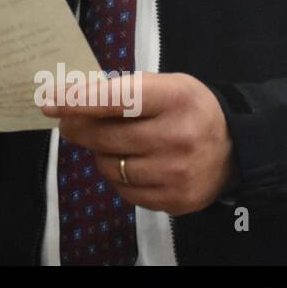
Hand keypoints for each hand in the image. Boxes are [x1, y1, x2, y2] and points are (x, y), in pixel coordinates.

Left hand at [39, 72, 236, 214]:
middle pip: (105, 137)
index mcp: (174, 98)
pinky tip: (131, 163)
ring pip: (110, 167)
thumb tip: (71, 97)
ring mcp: (177, 173)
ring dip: (100, 154)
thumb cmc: (189, 109)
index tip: (49, 103)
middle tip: (68, 123)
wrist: (237, 149)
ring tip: (111, 143)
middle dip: (77, 128)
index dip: (77, 102)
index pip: (115, 100)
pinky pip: (125, 191)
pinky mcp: (175, 201)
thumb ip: (124, 91)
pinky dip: (119, 177)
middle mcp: (177, 137)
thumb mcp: (166, 86)